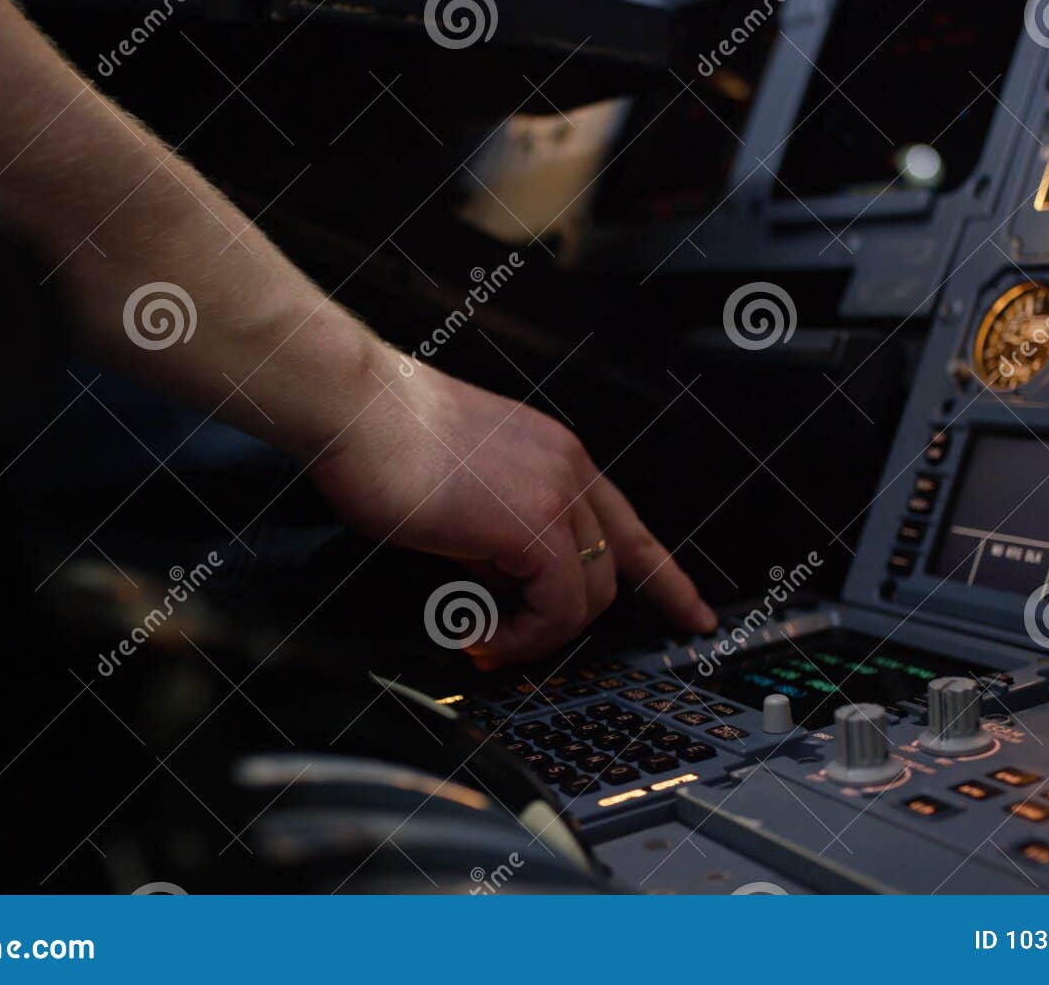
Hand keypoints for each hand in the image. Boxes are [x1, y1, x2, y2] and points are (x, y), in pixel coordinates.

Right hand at [308, 346, 716, 665]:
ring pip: (589, 599)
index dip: (666, 579)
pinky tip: (477, 631)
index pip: (628, 525)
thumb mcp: (462, 488)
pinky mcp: (535, 524)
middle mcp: (568, 468)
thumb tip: (498, 587)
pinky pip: (558, 610)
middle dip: (563, 623)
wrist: (355, 409)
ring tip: (478, 633)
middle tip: (500, 639)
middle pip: (609, 574)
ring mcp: (557, 493)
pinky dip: (520, 637)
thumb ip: (497, 531)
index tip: (693, 614)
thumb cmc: (382, 441)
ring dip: (534, 634)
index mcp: (555, 454)